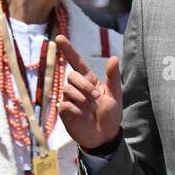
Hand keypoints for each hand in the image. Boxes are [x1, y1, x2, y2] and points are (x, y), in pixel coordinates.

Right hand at [56, 34, 122, 150]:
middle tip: (96, 97)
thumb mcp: (115, 95)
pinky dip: (75, 108)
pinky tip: (82, 115)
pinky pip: (64, 104)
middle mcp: (77, 88)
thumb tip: (114, 57)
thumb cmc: (110, 115)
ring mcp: (69, 100)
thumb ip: (113, 77)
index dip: (69, 50)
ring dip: (81, 97)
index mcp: (89, 81)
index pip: (77, 62)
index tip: (60, 37)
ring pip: (67, 89)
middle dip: (84, 85)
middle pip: (72, 75)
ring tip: (91, 107)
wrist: (105, 136)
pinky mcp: (65, 112)